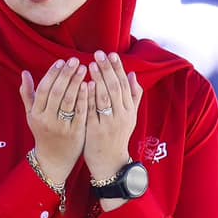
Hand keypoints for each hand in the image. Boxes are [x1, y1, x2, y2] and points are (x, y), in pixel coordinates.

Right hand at [19, 58, 86, 181]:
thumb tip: (24, 73)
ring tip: (84, 68)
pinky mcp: (75, 133)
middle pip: (56, 93)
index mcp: (35, 114)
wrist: (53, 159)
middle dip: (66, 75)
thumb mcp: (31, 115)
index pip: (43, 89)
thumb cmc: (43, 132)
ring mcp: (61, 127)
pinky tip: (90, 85)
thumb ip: (28, 94)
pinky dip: (85, 98)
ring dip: (76, 83)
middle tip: (75, 60)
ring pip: (69, 101)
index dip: (52, 74)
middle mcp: (46, 120)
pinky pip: (81, 113)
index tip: (61, 61)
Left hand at [82, 50, 142, 184]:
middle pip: (115, 88)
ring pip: (104, 98)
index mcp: (129, 110)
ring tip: (90, 65)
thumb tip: (133, 74)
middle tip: (98, 54)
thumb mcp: (129, 117)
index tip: (110, 54)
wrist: (110, 163)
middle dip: (107, 69)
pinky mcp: (95, 131)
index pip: (124, 84)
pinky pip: (91, 112)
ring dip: (98, 80)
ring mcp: (108, 124)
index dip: (118, 68)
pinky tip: (84, 86)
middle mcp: (121, 116)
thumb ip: (133, 96)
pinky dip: (88, 98)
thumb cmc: (117, 137)